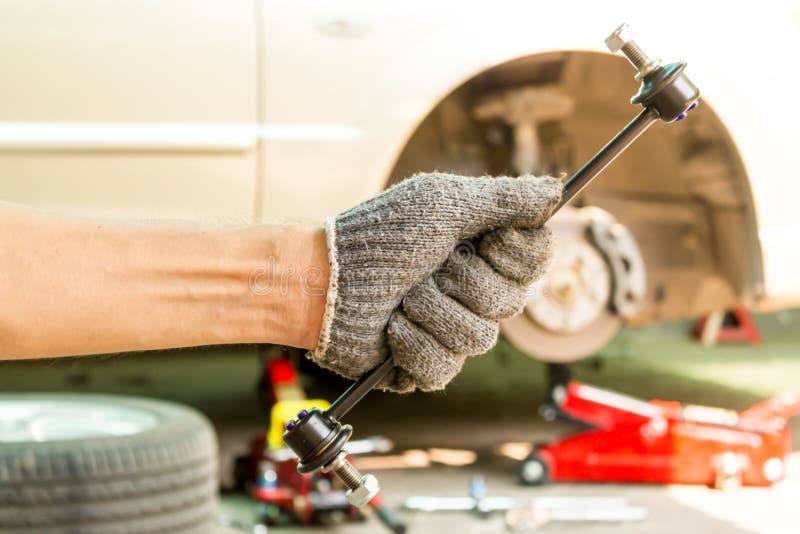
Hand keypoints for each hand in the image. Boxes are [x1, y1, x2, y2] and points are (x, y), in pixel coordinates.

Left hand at [309, 173, 560, 391]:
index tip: (484, 239)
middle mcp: (473, 288)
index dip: (515, 254)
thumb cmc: (380, 235)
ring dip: (432, 311)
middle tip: (429, 266)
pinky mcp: (426, 362)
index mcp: (482, 249)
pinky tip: (392, 328)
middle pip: (511, 301)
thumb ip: (504, 199)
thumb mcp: (443, 203)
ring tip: (404, 297)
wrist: (327, 281)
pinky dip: (413, 343)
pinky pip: (445, 368)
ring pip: (479, 338)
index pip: (537, 258)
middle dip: (462, 282)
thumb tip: (555, 193)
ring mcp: (450, 326)